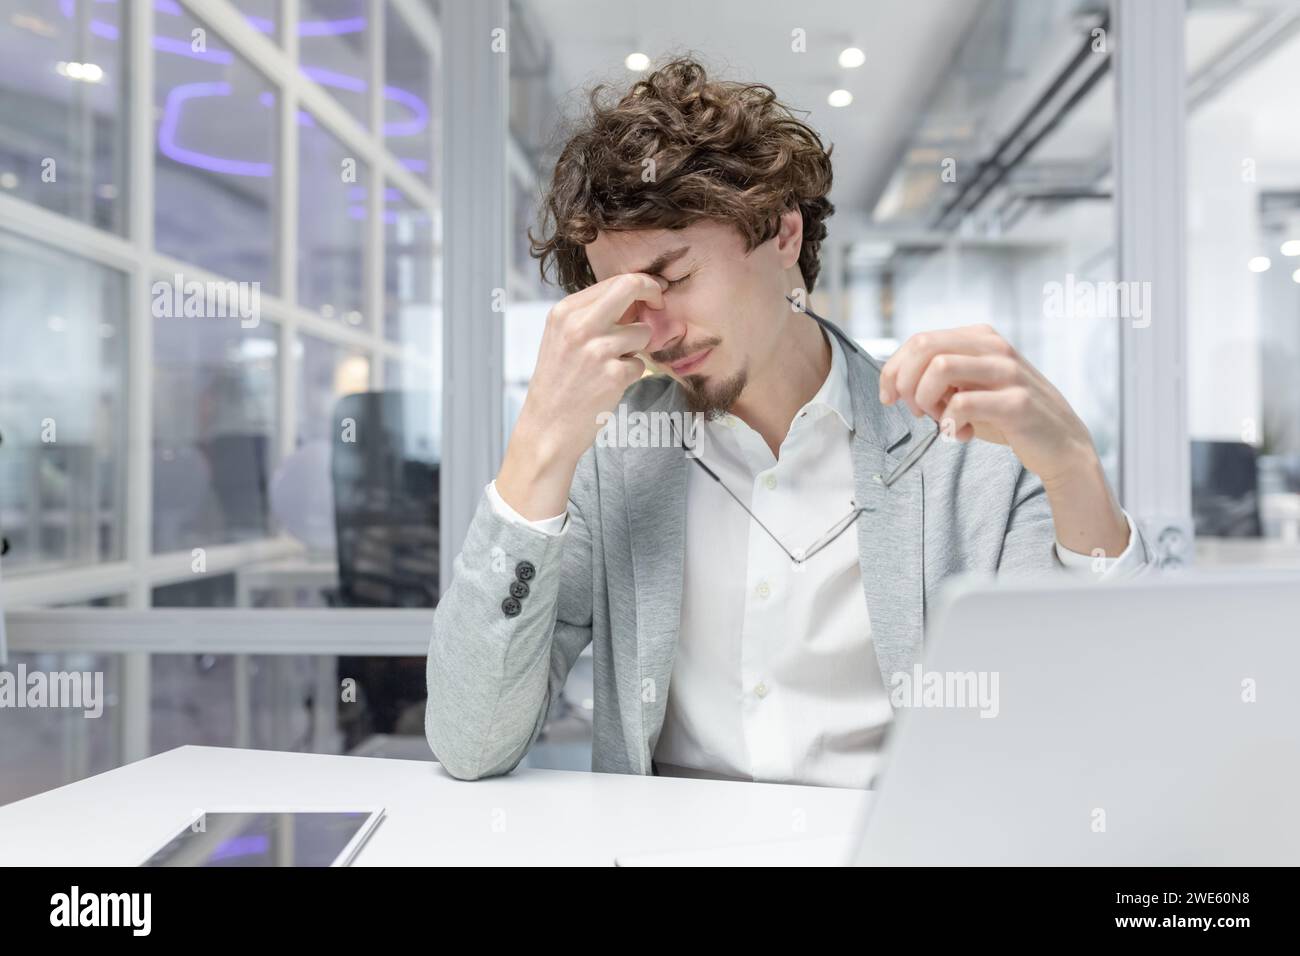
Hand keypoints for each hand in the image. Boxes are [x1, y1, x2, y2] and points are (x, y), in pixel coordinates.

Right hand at [497, 273, 665, 518]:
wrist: (547, 427)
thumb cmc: (558, 383)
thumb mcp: (562, 338)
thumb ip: (592, 315)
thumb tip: (635, 296)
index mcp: (564, 312)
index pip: (614, 281)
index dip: (640, 285)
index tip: (652, 293)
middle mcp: (579, 326)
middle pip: (631, 287)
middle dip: (653, 292)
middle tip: (660, 305)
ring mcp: (597, 350)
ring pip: (643, 332)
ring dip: (637, 349)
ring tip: (612, 364)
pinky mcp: (613, 375)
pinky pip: (642, 363)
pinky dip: (632, 374)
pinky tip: (610, 384)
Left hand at [878, 324, 1129, 555]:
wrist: (1060, 444)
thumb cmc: (1008, 416)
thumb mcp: (971, 388)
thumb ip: (941, 378)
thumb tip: (896, 381)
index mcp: (980, 339)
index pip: (920, 340)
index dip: (893, 369)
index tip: (888, 396)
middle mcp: (994, 348)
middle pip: (924, 347)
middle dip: (904, 382)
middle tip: (915, 410)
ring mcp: (1007, 373)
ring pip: (940, 368)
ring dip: (926, 399)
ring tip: (939, 420)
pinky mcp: (1015, 402)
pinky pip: (962, 404)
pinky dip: (950, 423)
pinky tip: (961, 434)